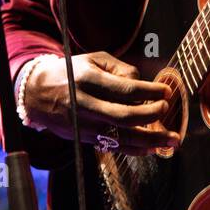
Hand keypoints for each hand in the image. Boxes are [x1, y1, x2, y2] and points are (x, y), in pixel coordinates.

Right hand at [22, 52, 181, 154]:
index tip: (166, 91)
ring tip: (172, 140)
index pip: (125, 89)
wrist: (37, 94)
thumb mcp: (93, 59)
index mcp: (89, 80)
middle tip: (166, 109)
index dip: (150, 91)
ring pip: (122, 137)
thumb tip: (143, 84)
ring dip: (150, 140)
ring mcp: (85, 125)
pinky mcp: (85, 138)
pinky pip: (114, 147)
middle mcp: (86, 105)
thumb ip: (120, 68)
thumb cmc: (72, 72)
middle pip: (125, 116)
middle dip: (151, 115)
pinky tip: (153, 148)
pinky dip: (136, 149)